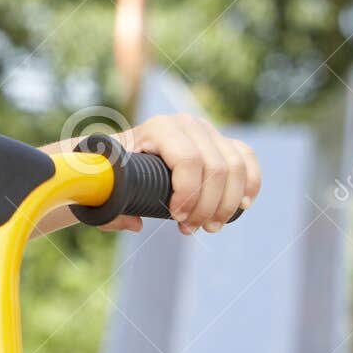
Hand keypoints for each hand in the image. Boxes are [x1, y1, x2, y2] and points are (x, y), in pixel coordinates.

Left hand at [108, 114, 261, 235]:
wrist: (118, 155)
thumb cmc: (110, 173)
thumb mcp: (102, 187)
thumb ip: (110, 209)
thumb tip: (136, 223)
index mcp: (158, 127)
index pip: (187, 160)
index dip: (189, 193)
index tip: (177, 218)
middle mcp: (186, 124)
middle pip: (215, 167)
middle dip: (207, 205)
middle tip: (189, 229)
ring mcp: (207, 131)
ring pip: (235, 166)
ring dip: (227, 203)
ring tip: (210, 227)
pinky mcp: (221, 142)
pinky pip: (246, 158)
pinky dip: (250, 183)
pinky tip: (242, 206)